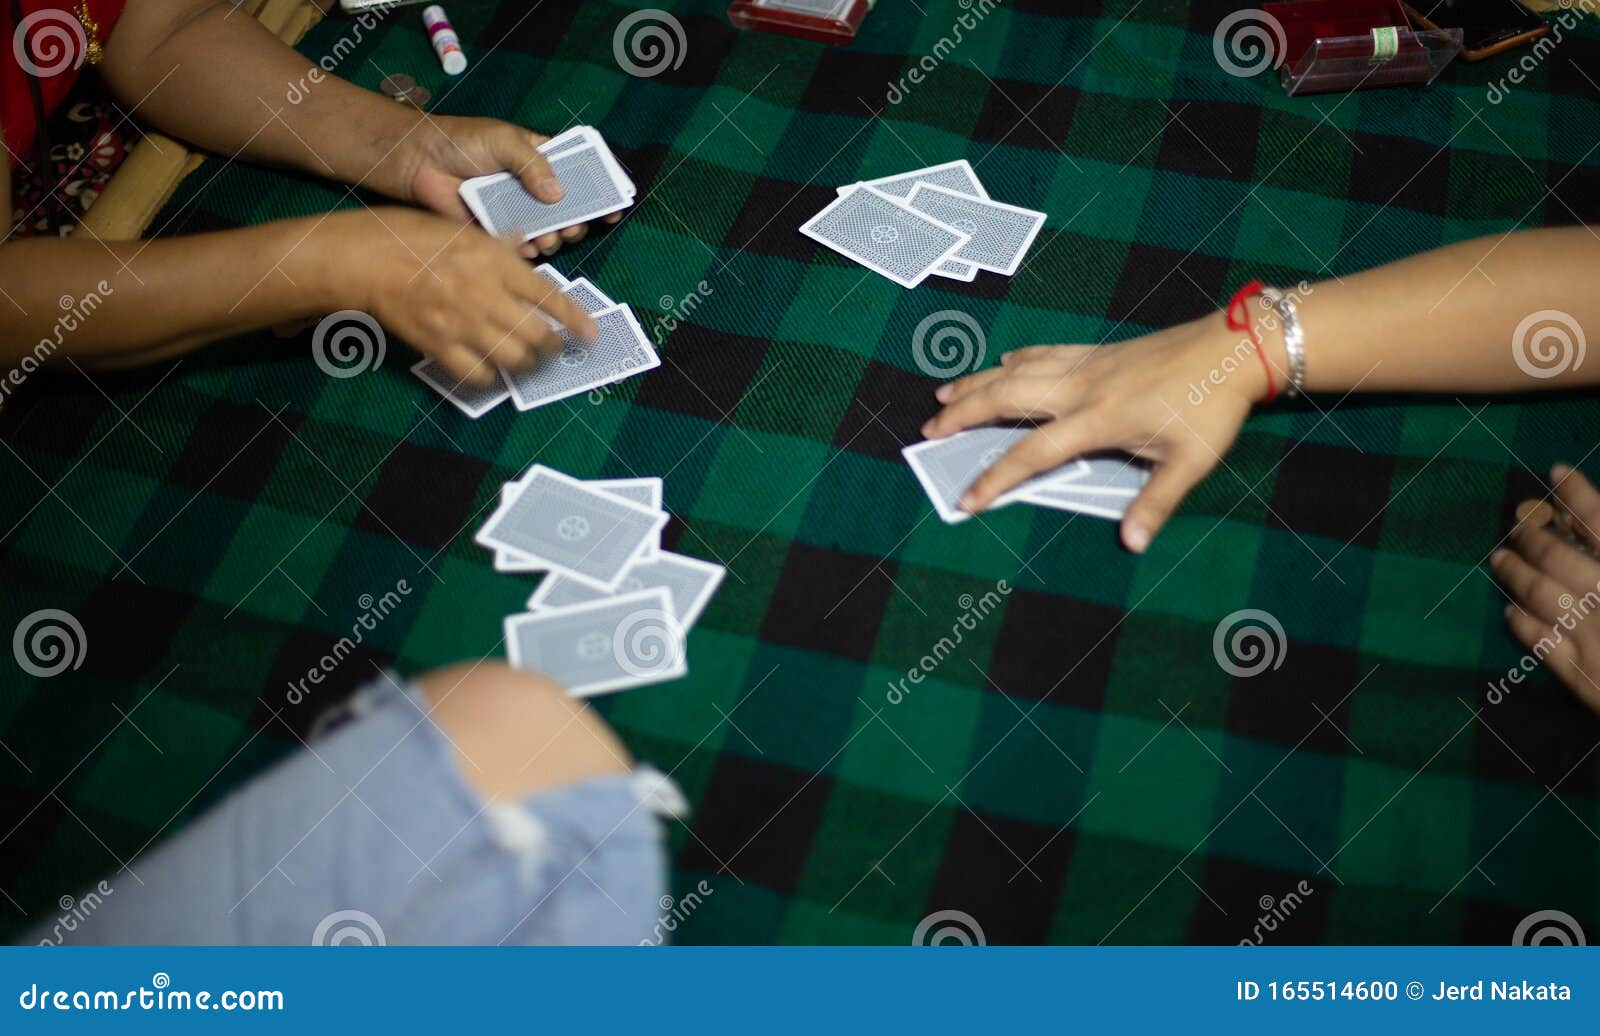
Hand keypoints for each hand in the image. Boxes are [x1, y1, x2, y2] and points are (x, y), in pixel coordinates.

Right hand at [320, 208, 596, 387]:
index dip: (575, 320)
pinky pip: (478, 375)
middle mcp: (485, 296)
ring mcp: (462, 325)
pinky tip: (492, 370)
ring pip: (514, 360)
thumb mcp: (460, 229)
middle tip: (554, 348)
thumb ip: (497, 244)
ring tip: (528, 361)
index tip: (589, 334)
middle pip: (537, 335)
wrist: (363, 260)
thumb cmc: (408, 235)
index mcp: (494, 262)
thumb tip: (524, 246)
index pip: (548, 296)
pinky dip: (491, 377)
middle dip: (552, 347)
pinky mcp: (439, 348)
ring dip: (527, 365)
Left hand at [382, 114, 623, 258]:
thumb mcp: (503, 141)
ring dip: (556, 238)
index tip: (613, 206)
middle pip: (571, 208)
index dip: (600, 189)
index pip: (580, 173)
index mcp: (541, 158)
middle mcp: (533, 187)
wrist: (418, 162)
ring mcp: (518, 210)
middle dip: (579, 221)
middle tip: (574, 225)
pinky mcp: (498, 231)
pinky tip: (528, 246)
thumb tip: (559, 193)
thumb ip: (534, 164)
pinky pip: (523, 245)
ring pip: (551, 231)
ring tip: (548, 237)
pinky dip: (530, 249)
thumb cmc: (460, 141)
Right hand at [921, 315, 1267, 551]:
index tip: (967, 499)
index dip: (995, 478)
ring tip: (944, 395)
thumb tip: (1132, 543)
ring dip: (977, 383)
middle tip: (929, 431)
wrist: (1232, 348)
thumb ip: (1155, 502)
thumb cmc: (1211, 408)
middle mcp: (1081, 388)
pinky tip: (1002, 364)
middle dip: (963, 415)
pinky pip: (1044, 352)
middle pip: (1006, 398)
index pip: (1032, 454)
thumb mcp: (1189, 463)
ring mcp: (1086, 364)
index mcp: (1097, 420)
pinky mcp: (1097, 350)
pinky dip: (1016, 360)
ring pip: (1017, 370)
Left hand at [1490, 465, 1599, 714]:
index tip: (1557, 472)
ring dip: (1516, 573)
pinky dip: (1523, 625)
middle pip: (1559, 556)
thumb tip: (1597, 533)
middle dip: (1533, 535)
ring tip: (1500, 558)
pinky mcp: (1586, 681)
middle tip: (1517, 522)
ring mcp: (1595, 640)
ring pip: (1539, 596)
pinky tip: (1511, 613)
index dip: (1579, 495)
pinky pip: (1542, 645)